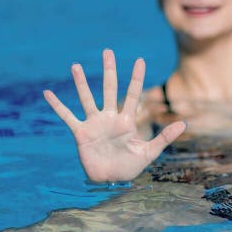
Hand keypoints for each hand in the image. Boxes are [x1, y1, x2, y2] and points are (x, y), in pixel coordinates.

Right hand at [44, 49, 185, 181]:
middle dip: (109, 70)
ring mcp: (94, 123)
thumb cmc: (130, 167)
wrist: (111, 180)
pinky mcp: (80, 133)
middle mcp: (110, 117)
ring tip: (76, 65)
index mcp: (127, 120)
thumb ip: (165, 138)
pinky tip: (48, 93)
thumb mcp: (149, 153)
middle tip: (108, 51)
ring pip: (87, 98)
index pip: (133, 94)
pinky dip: (57, 105)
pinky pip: (67, 116)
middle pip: (109, 88)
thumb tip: (184, 124)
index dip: (137, 77)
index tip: (140, 60)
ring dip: (81, 82)